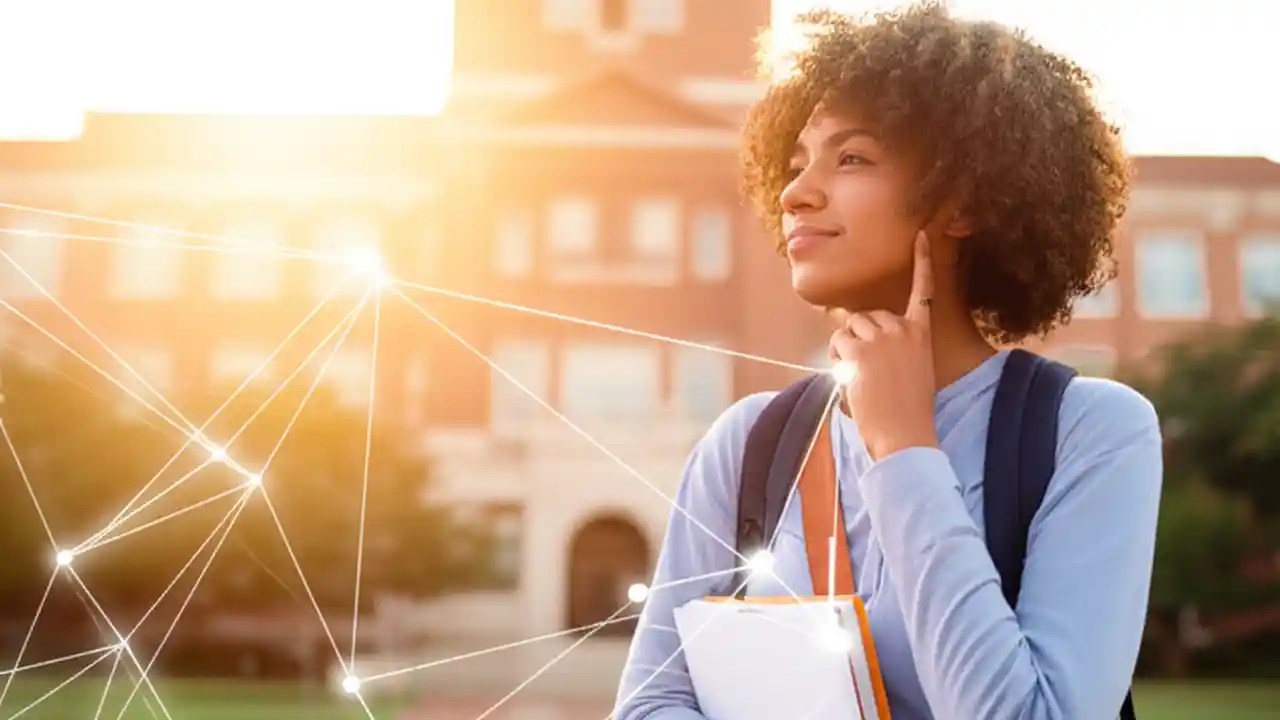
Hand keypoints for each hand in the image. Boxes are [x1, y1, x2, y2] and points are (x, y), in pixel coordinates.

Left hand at [829, 231, 938, 460]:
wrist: (905, 434)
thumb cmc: (907, 411)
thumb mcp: (912, 372)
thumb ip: (892, 349)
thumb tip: (856, 336)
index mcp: (921, 334)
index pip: (924, 290)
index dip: (922, 262)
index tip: (922, 235)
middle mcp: (902, 329)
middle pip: (867, 315)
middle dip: (858, 336)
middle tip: (864, 368)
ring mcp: (881, 337)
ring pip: (849, 327)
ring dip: (845, 347)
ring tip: (859, 376)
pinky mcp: (859, 349)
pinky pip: (838, 342)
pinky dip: (837, 359)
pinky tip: (851, 378)